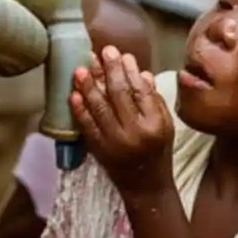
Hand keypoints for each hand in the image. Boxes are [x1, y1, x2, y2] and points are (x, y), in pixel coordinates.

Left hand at [70, 45, 173, 194]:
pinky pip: (87, 126)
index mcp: (155, 124)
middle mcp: (136, 132)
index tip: (122, 55)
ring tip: (81, 67)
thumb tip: (140, 72)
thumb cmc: (157, 150)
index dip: (129, 71)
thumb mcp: (164, 125)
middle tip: (102, 51)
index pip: (141, 91)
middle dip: (110, 70)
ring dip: (89, 86)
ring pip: (101, 108)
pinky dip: (80, 109)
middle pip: (120, 95)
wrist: (146, 185)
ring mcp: (116, 141)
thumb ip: (153, 99)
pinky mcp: (100, 150)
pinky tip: (73, 94)